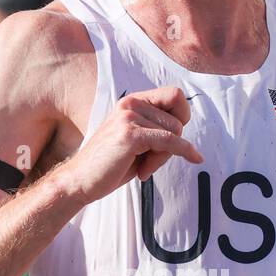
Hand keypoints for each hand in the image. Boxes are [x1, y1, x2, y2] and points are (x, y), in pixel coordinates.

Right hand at [65, 86, 203, 204]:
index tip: (173, 138)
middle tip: (150, 161)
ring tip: (142, 167)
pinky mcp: (131, 135)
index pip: (173, 94)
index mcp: (131, 102)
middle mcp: (130, 104)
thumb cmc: (109, 165)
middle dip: (172, 144)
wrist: (80, 181)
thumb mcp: (136, 140)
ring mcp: (129, 117)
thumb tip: (182, 126)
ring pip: (175, 132)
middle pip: (177, 118)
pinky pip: (170, 141)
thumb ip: (155, 129)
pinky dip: (185, 151)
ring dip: (164, 156)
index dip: (181, 115)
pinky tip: (195, 159)